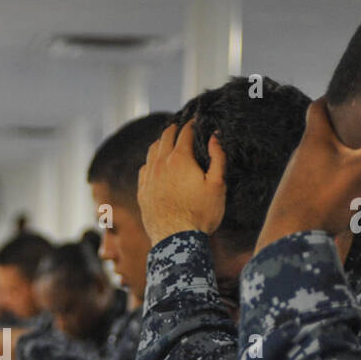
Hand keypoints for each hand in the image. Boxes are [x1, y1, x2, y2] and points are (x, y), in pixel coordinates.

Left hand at [137, 120, 226, 244]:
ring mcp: (148, 178)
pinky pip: (144, 168)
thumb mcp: (218, 185)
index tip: (197, 119)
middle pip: (165, 137)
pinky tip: (155, 164)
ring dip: (160, 142)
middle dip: (175, 128)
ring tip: (167, 140)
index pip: (185, 132)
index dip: (192, 123)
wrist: (175, 240)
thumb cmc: (200, 214)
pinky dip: (151, 160)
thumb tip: (216, 136)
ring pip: (151, 151)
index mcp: (180, 159)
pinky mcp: (142, 192)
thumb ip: (218, 157)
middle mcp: (160, 164)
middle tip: (181, 125)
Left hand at [256, 98, 360, 254]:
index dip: (332, 98)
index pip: (318, 108)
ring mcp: (300, 178)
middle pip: (321, 133)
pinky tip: (353, 184)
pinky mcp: (303, 198)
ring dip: (340, 154)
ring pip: (322, 158)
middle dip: (341, 127)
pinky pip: (322, 180)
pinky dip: (337, 176)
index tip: (349, 93)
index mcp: (313, 141)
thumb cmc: (322, 201)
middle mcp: (302, 156)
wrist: (291, 242)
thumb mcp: (360, 171)